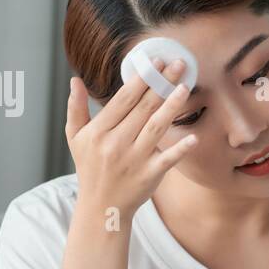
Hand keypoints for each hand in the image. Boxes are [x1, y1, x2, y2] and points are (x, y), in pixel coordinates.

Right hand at [66, 57, 197, 218]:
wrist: (102, 207)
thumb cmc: (90, 167)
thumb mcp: (76, 137)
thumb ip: (76, 108)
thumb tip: (75, 81)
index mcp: (99, 131)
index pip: (123, 99)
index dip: (141, 79)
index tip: (155, 61)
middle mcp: (116, 143)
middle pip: (143, 108)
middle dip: (161, 83)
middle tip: (178, 64)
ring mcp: (134, 159)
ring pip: (156, 127)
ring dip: (172, 107)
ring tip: (185, 87)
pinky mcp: (150, 175)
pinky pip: (167, 159)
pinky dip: (180, 149)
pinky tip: (194, 137)